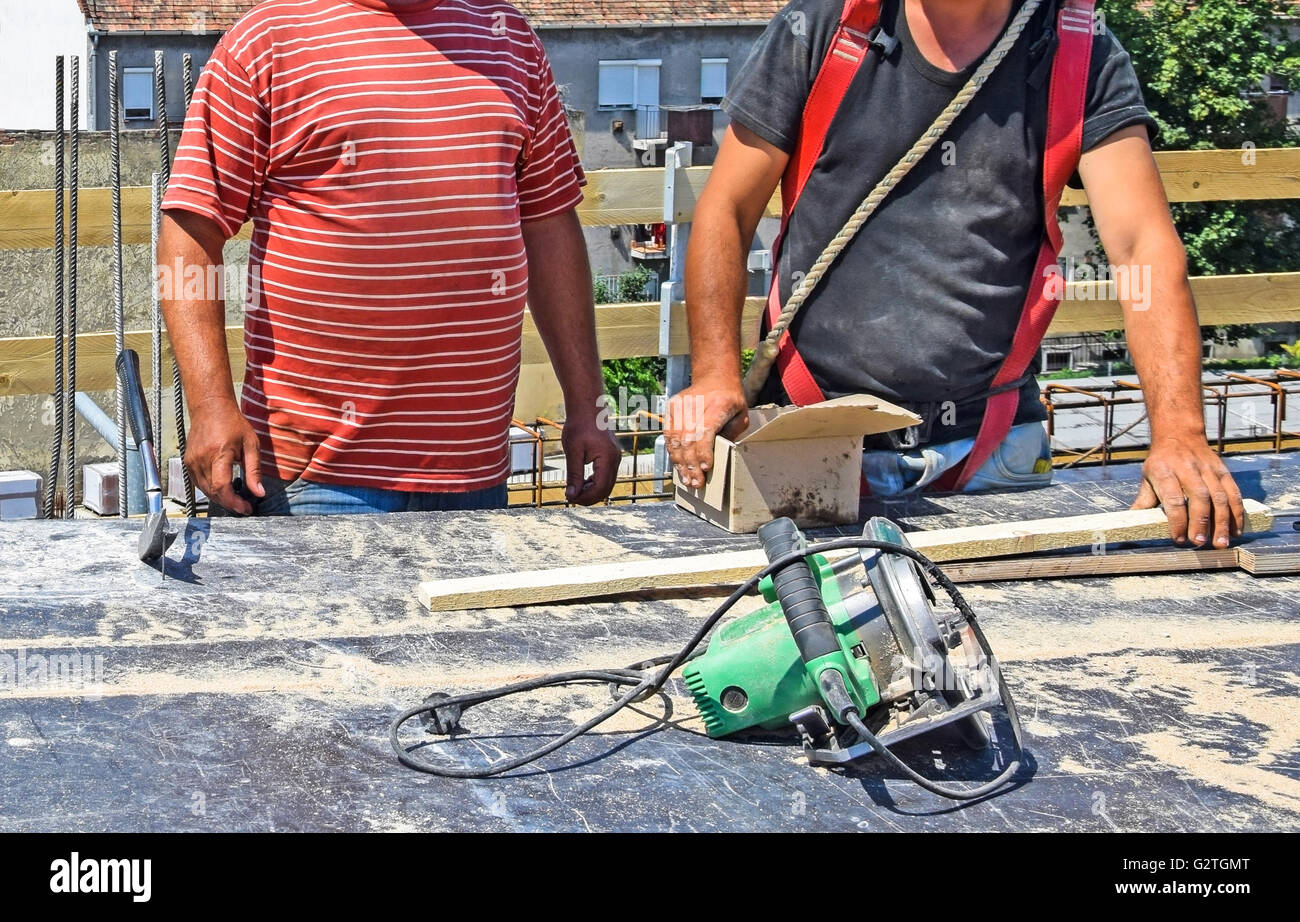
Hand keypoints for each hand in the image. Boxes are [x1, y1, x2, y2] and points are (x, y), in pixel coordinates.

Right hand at [184, 398, 264, 514]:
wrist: (210, 408)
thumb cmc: (233, 424)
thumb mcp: (251, 445)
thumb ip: (254, 471)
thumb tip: (259, 493)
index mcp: (218, 453)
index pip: (221, 486)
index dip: (234, 502)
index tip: (246, 508)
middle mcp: (201, 459)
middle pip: (212, 492)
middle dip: (229, 503)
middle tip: (244, 506)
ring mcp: (191, 461)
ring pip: (204, 491)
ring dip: (220, 498)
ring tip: (236, 498)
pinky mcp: (187, 462)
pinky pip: (198, 483)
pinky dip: (211, 490)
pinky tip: (223, 488)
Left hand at [562, 419, 620, 505]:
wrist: (587, 408)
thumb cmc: (578, 426)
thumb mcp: (573, 452)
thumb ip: (574, 475)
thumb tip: (571, 495)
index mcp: (607, 459)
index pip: (600, 488)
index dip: (585, 497)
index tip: (569, 498)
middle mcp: (615, 460)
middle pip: (606, 489)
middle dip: (589, 497)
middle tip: (571, 498)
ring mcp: (615, 458)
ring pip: (607, 484)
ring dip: (592, 491)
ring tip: (575, 490)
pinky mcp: (612, 456)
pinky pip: (607, 476)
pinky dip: (595, 483)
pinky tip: (582, 482)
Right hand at [665, 381, 749, 488]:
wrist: (714, 377)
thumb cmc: (730, 399)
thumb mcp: (740, 416)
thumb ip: (731, 436)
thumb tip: (719, 457)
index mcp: (717, 406)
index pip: (705, 432)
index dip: (703, 453)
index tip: (706, 469)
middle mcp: (695, 405)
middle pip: (688, 439)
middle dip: (691, 465)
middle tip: (696, 483)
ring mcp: (680, 406)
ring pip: (676, 439)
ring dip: (681, 463)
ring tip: (687, 479)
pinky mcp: (671, 409)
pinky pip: (670, 435)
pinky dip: (674, 452)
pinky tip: (679, 466)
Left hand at [1131, 435, 1244, 547]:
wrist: (1179, 435)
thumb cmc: (1161, 463)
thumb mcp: (1147, 478)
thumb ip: (1143, 502)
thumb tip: (1131, 524)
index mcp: (1165, 472)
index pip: (1173, 499)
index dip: (1177, 520)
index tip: (1179, 539)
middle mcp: (1188, 470)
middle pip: (1199, 498)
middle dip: (1201, 523)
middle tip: (1200, 543)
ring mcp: (1208, 470)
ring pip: (1219, 497)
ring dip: (1222, 522)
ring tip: (1220, 543)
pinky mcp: (1224, 472)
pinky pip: (1234, 493)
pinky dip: (1236, 513)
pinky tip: (1235, 531)